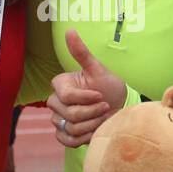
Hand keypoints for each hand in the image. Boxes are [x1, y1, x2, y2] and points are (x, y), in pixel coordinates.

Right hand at [47, 29, 125, 147]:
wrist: (118, 106)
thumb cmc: (108, 86)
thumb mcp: (98, 69)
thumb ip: (82, 52)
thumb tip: (70, 30)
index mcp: (59, 84)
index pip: (68, 97)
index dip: (87, 98)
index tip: (101, 95)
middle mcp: (54, 101)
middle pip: (70, 114)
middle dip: (93, 112)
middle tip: (106, 107)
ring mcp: (58, 119)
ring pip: (71, 128)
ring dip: (93, 124)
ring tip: (103, 118)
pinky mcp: (63, 135)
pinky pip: (67, 141)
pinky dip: (84, 138)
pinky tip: (94, 129)